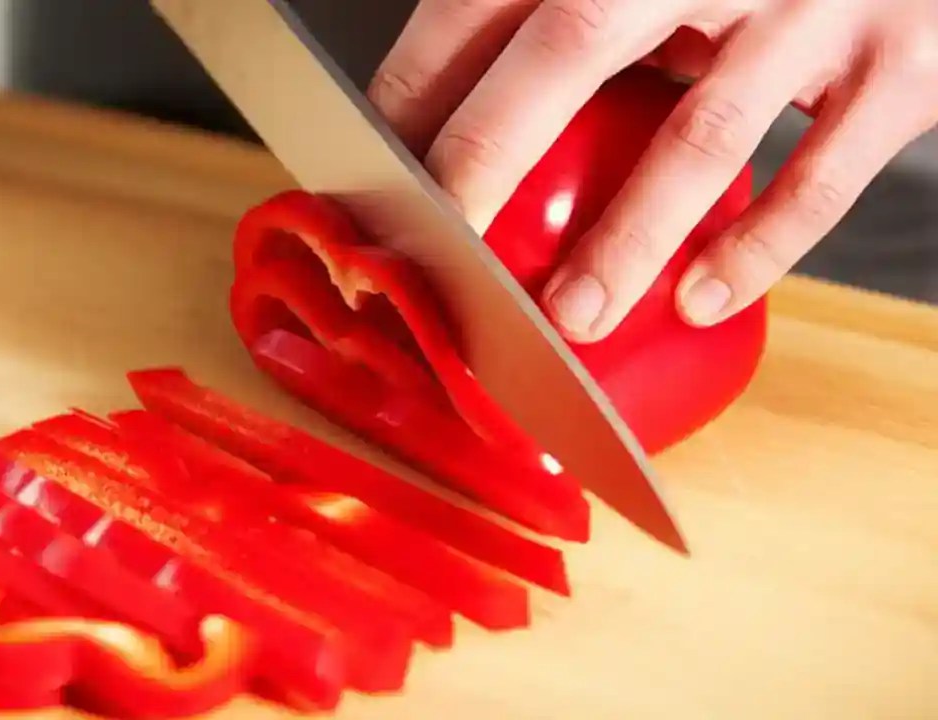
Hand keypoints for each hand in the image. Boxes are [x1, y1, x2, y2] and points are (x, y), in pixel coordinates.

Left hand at [369, 0, 937, 341]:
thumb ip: (566, 27)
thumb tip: (438, 130)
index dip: (421, 80)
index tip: (370, 165)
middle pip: (574, 41)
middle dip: (487, 148)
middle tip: (436, 240)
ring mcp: (813, 7)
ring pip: (703, 131)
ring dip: (626, 238)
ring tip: (569, 319)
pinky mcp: (900, 68)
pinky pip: (821, 175)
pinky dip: (756, 249)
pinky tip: (695, 301)